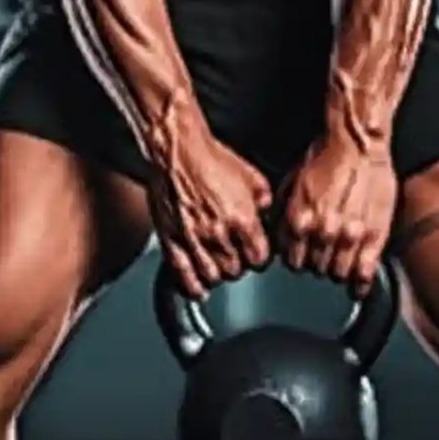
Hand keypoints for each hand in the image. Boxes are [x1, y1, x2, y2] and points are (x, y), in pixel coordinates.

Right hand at [147, 128, 272, 298]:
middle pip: (236, 272)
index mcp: (242, 219)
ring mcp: (193, 239)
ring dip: (218, 275)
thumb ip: (264, 202)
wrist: (178, 150)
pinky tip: (198, 289)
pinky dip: (192, 287)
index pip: (259, 259)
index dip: (260, 258)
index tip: (257, 254)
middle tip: (237, 257)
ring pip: (212, 277)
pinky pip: (182, 274)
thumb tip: (267, 215)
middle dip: (239, 266)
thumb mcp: (253, 177)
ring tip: (220, 267)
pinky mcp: (171, 239)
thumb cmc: (211, 158)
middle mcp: (218, 233)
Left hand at [278, 137, 398, 297]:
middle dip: (318, 263)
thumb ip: (286, 213)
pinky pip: (364, 271)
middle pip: (315, 269)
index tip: (304, 257)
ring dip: (338, 270)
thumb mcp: (292, 184)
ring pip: (338, 273)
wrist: (358, 144)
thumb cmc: (327, 156)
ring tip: (341, 261)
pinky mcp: (374, 236)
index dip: (298, 259)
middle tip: (324, 255)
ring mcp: (349, 236)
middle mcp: (322, 231)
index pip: (292, 260)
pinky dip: (360, 282)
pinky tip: (359, 283)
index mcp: (299, 219)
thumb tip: (281, 232)